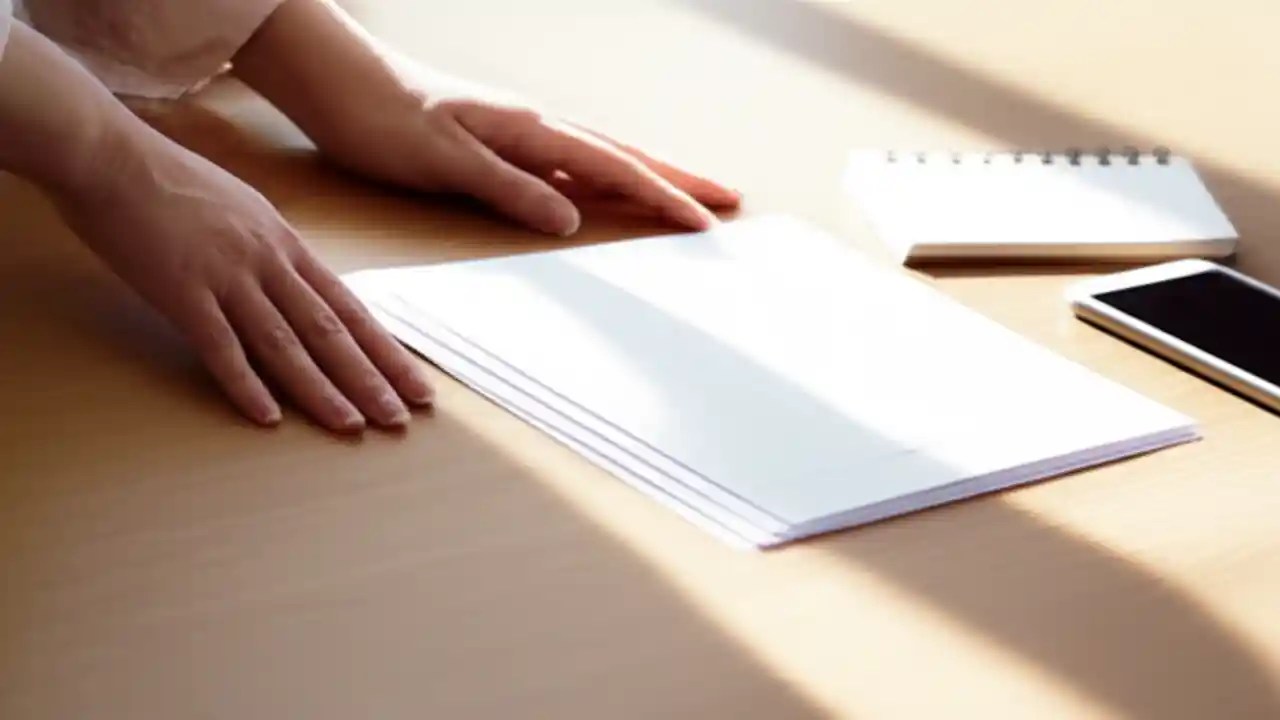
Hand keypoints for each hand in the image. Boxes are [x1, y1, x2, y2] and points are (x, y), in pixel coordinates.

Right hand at [59, 126, 433, 430]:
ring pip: (286, 343)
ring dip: (321, 389)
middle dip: (370, 377)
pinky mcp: (182, 292)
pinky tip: (268, 417)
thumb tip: (294, 282)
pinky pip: (220, 346)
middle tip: (402, 417)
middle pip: (329, 330)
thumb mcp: (242, 210)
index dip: (384, 349)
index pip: (348, 307)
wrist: (111, 155)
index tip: (416, 381)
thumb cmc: (170, 179)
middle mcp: (267, 262)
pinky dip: (245, 383)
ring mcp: (227, 277)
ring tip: (354, 426)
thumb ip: (271, 250)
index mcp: (285, 243)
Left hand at [233, 0, 741, 235]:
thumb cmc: (382, 117)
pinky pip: (572, 166)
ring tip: (689, 199)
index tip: (704, 224)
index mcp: (529, 129)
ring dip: (650, 180)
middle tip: (729, 202)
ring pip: (604, 160)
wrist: (337, 81)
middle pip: (625, 156)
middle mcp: (535, 128)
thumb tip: (570, 220)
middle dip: (679, 181)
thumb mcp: (443, 159)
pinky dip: (606, 183)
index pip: (613, 166)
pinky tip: (612, 197)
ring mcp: (522, 135)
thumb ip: (508, 188)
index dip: (661, 197)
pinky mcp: (503, 145)